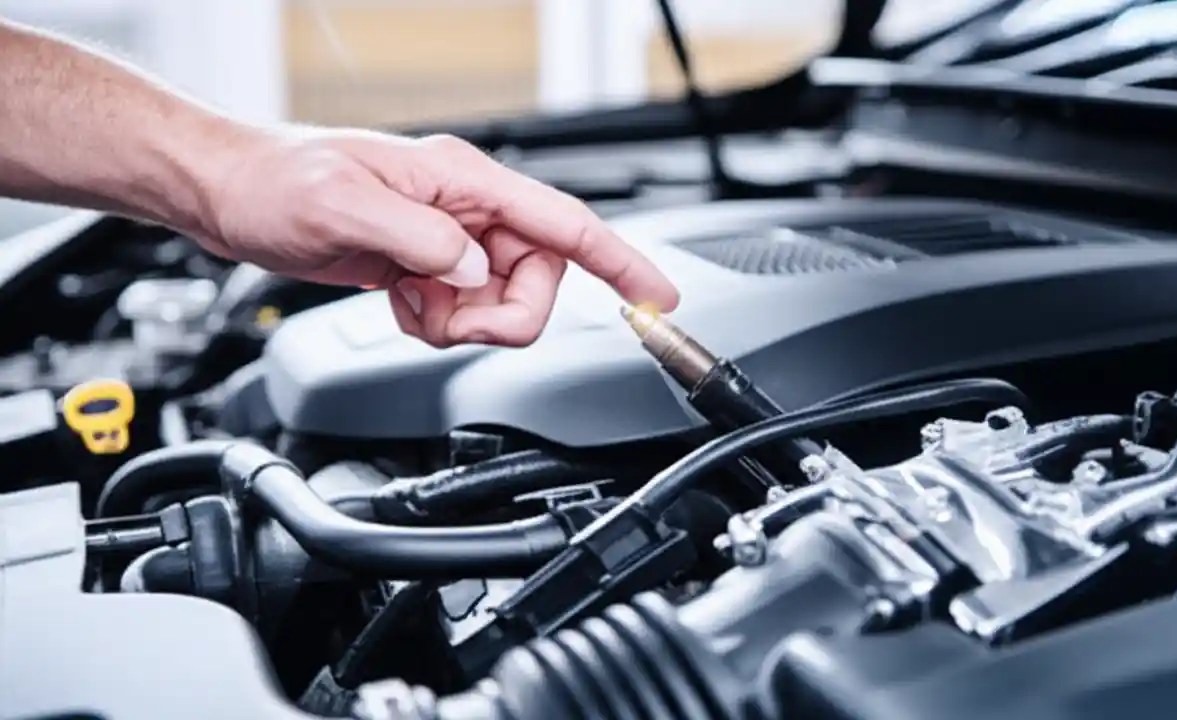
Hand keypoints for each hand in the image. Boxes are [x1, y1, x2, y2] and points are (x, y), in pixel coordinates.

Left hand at [198, 128, 679, 346]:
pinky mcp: (428, 268)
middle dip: (500, 316)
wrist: (232, 196)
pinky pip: (462, 316)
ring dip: (458, 323)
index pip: (566, 225)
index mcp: (465, 183)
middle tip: (444, 312)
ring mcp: (449, 242)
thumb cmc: (279, 183)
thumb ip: (424, 242)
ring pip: (500, 306)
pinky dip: (433, 324)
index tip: (658, 298)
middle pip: (537, 282)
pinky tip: (397, 299)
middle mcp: (467, 211)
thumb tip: (474, 272)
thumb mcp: (345, 207)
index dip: (621, 263)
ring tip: (407, 299)